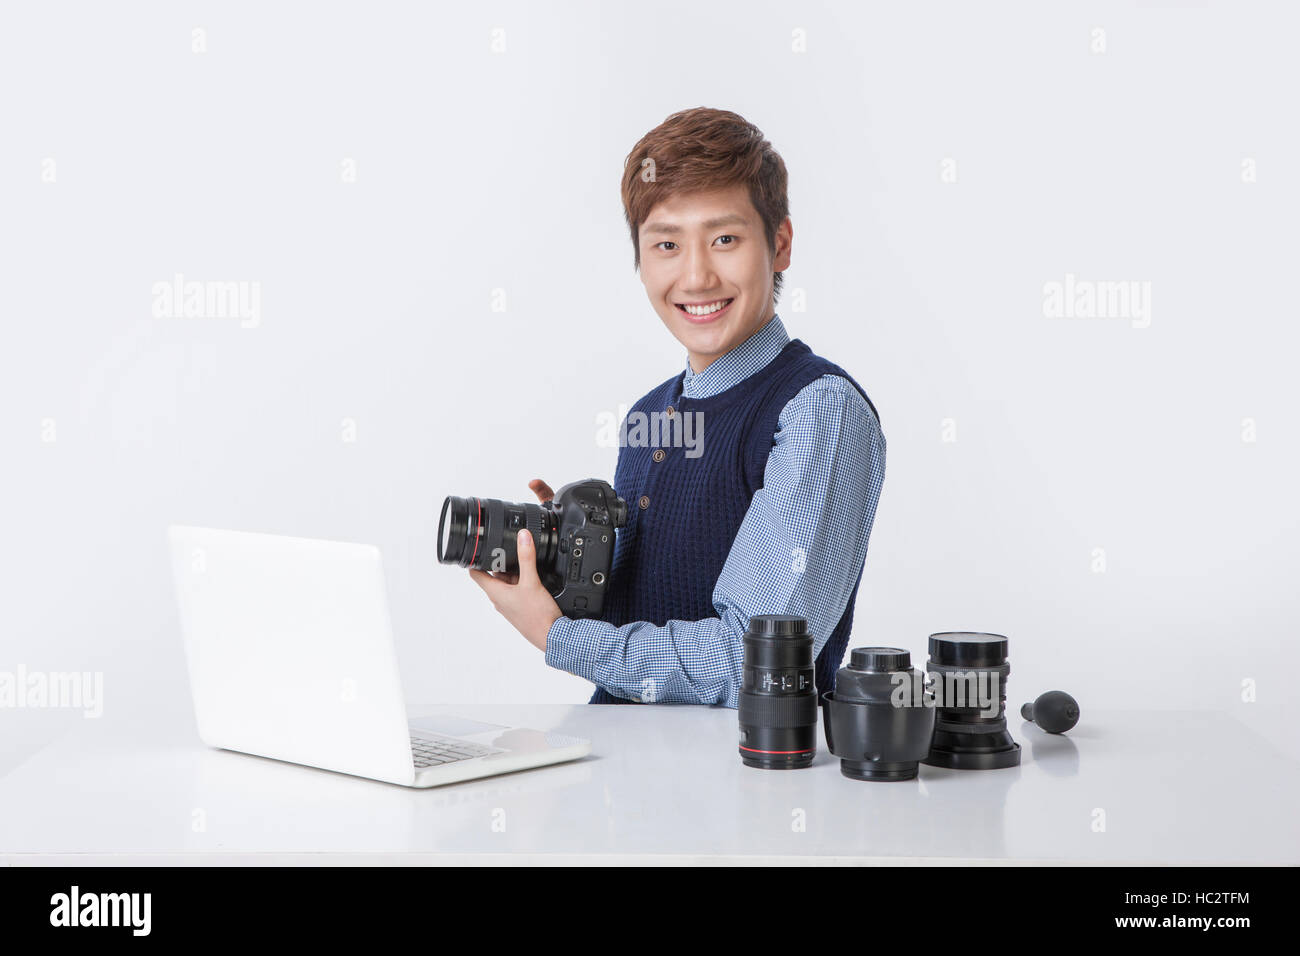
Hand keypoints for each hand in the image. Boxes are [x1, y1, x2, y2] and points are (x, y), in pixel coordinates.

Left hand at [468, 480, 561, 650]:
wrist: (552, 637)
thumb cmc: (537, 617)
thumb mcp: (532, 581)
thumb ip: (527, 558)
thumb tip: (522, 537)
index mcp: (496, 593)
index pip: (476, 573)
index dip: (475, 560)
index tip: (478, 549)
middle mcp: (500, 599)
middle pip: (494, 575)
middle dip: (501, 563)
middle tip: (511, 550)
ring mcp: (510, 605)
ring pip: (507, 583)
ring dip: (514, 573)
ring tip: (526, 563)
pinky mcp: (521, 608)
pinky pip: (517, 591)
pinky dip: (522, 582)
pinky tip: (535, 579)